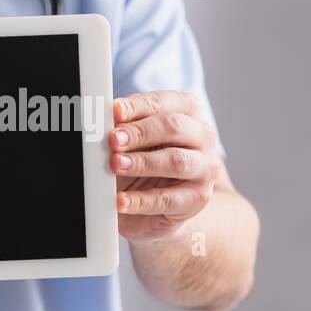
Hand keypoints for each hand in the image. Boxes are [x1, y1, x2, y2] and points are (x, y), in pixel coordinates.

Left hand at [109, 90, 218, 242]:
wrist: (153, 207)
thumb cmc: (144, 162)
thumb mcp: (132, 141)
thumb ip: (123, 127)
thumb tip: (105, 121)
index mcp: (188, 111)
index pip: (163, 102)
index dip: (137, 106)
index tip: (114, 111)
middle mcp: (202, 136)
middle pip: (174, 127)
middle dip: (140, 132)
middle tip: (114, 140)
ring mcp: (204, 168)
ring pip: (176, 161)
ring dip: (142, 163)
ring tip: (116, 165)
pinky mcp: (197, 199)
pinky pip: (168, 199)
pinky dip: (141, 200)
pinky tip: (121, 200)